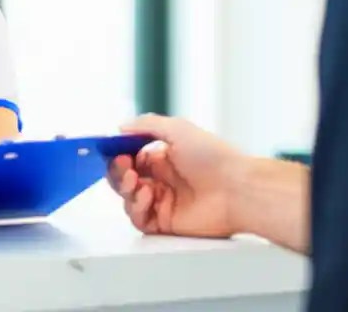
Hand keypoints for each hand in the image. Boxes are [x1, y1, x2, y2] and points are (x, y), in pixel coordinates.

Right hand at [107, 115, 251, 238]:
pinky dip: (137, 207)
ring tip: (138, 182)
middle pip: (124, 179)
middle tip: (123, 166)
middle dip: (118, 172)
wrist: (237, 188)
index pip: (129, 157)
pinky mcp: (166, 222)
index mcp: (162, 157)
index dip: (117, 155)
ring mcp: (163, 201)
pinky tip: (148, 196)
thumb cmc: (214, 157)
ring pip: (128, 199)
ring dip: (126, 190)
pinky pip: (140, 219)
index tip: (111, 150)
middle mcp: (161, 179)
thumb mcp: (178, 129)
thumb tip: (120, 128)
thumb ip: (146, 125)